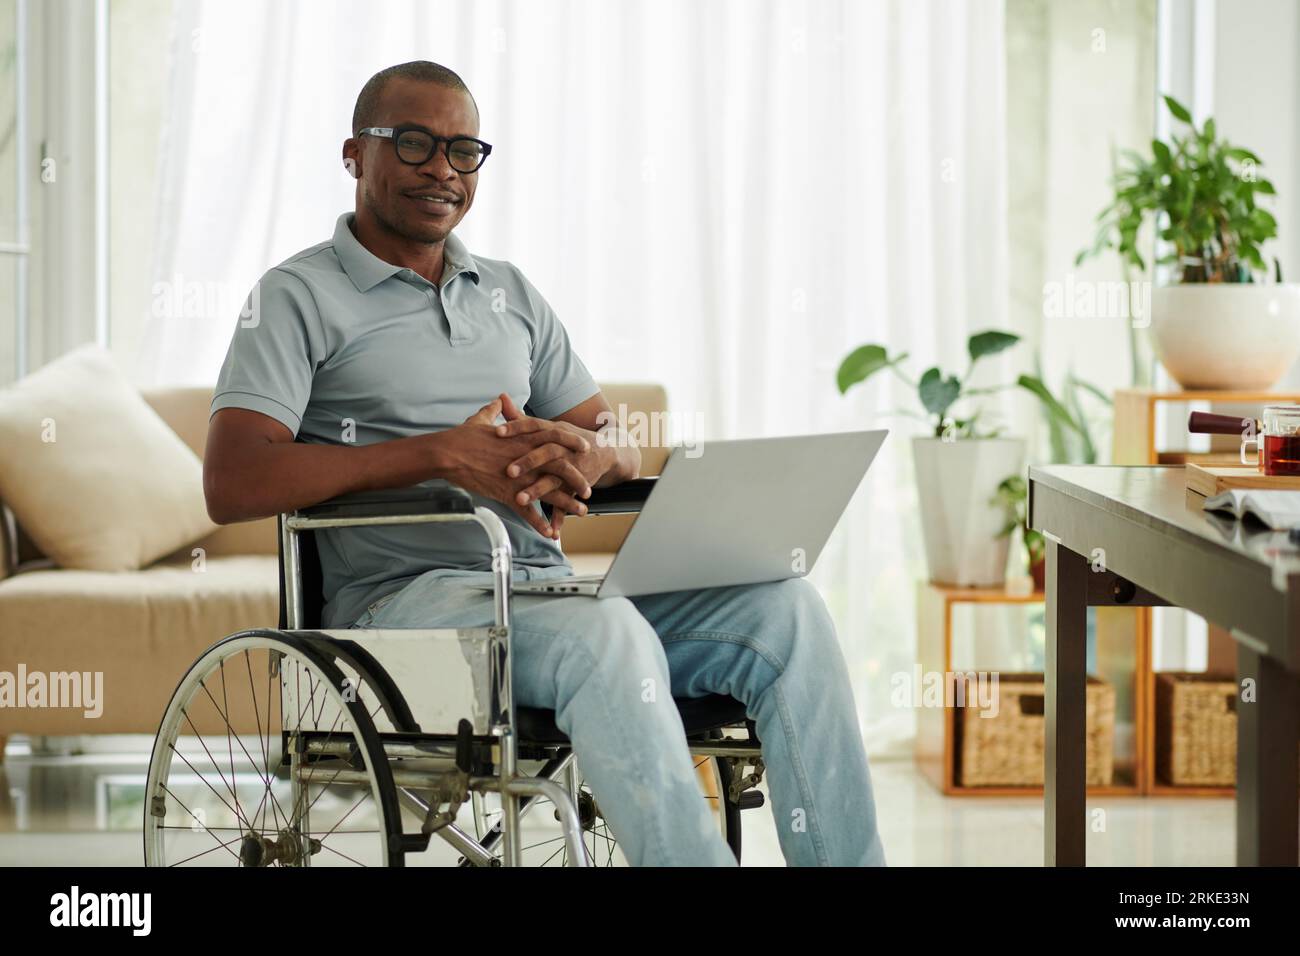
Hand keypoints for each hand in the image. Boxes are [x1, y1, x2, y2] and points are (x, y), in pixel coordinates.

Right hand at [438, 397, 592, 538]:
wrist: (449, 454)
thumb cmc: (463, 436)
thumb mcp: (482, 418)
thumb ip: (495, 410)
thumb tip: (498, 400)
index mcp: (523, 438)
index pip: (557, 437)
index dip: (573, 442)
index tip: (586, 447)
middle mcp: (527, 458)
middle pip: (562, 468)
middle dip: (578, 479)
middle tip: (589, 488)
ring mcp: (519, 477)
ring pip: (551, 492)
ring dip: (568, 503)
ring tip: (581, 512)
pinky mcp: (507, 493)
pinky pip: (528, 511)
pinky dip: (541, 523)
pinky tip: (551, 532)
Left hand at [494, 394, 613, 536]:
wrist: (606, 452)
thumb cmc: (567, 439)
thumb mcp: (546, 425)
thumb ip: (520, 416)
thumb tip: (501, 397)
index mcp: (554, 431)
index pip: (534, 426)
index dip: (517, 428)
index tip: (497, 432)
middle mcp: (565, 447)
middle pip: (546, 452)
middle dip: (528, 461)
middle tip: (508, 471)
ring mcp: (573, 466)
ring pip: (556, 478)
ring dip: (538, 490)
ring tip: (520, 500)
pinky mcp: (578, 484)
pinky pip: (567, 500)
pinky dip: (560, 515)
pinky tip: (550, 528)